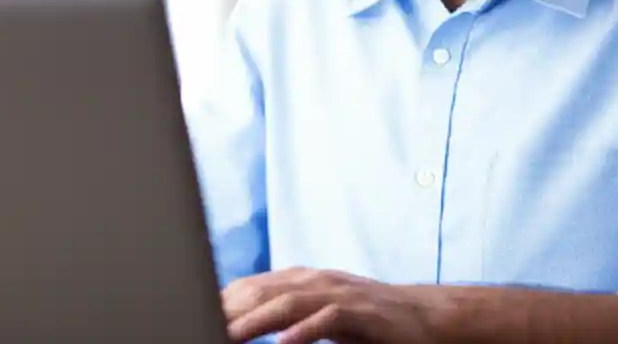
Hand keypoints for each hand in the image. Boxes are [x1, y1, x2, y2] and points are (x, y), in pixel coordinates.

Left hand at [221, 267, 440, 343]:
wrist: (422, 317)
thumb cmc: (366, 320)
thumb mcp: (319, 314)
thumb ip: (285, 315)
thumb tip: (242, 325)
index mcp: (301, 281)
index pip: (251, 286)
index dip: (221, 300)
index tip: (195, 314)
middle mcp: (316, 281)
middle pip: (262, 291)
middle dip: (229, 310)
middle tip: (201, 325)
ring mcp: (338, 293)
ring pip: (289, 302)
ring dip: (256, 320)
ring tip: (229, 336)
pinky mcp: (361, 312)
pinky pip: (328, 319)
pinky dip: (305, 331)